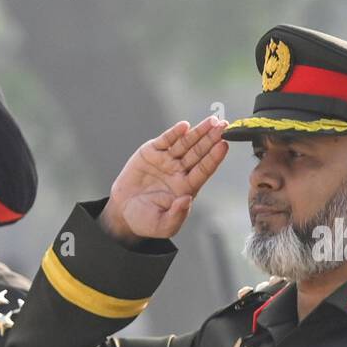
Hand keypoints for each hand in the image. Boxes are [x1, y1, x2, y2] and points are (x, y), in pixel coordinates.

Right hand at [99, 116, 228, 242]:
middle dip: (211, 139)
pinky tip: (184, 126)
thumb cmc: (144, 220)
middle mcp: (179, 171)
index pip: (203, 170)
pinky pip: (166, 140)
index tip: (224, 145)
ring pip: (185, 143)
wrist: (122, 211)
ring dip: (199, 132)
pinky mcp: (152, 152)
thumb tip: (186, 200)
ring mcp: (166, 160)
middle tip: (224, 126)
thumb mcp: (161, 226)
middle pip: (198, 152)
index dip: (213, 158)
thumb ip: (175, 216)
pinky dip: (174, 133)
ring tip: (212, 121)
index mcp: (186, 187)